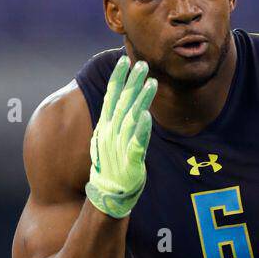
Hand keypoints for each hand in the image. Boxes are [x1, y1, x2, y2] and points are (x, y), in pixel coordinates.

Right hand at [85, 56, 156, 218]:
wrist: (107, 197)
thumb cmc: (111, 168)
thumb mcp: (108, 141)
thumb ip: (114, 123)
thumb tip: (119, 105)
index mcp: (106, 126)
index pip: (111, 97)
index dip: (117, 78)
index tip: (123, 60)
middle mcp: (111, 133)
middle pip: (123, 102)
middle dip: (133, 81)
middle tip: (143, 63)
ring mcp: (120, 147)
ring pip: (132, 118)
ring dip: (142, 99)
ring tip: (152, 82)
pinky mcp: (130, 162)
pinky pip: (136, 143)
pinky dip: (141, 129)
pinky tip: (147, 116)